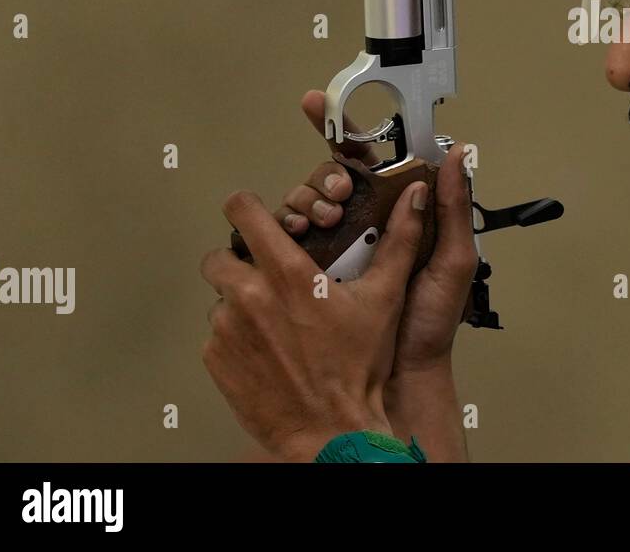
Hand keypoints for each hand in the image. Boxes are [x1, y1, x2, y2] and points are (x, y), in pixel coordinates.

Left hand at [200, 176, 431, 460]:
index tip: (255, 214)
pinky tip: (270, 350)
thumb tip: (414, 198)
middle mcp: (249, 296)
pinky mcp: (216, 360)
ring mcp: (226, 330)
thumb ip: (399, 240)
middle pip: (220, 256)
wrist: (333, 430)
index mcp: (287, 273)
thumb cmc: (359, 368)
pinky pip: (218, 335)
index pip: (242, 211)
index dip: (247, 207)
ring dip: (242, 303)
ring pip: (221, 299)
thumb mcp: (384, 298)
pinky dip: (238, 338)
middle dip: (240, 261)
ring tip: (278, 322)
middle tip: (269, 278)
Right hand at [288, 91, 478, 373]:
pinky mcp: (304, 277)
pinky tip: (290, 239)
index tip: (313, 104)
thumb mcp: (452, 262)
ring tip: (317, 222)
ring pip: (302, 208)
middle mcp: (360, 226)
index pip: (365, 162)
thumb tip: (459, 154)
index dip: (338, 129)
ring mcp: (329, 251)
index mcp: (396, 215)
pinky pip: (282, 245)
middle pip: (326, 180)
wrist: (398, 379)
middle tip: (335, 196)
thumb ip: (454, 208)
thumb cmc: (430, 323)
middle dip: (322, 178)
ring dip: (303, 204)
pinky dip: (280, 233)